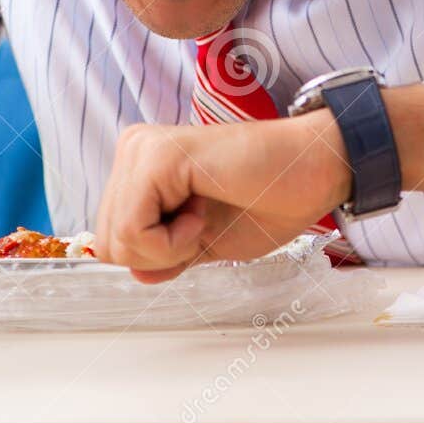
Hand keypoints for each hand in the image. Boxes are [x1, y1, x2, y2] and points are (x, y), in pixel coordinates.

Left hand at [91, 110, 351, 282]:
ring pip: (117, 239)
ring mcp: (142, 149)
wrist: (314, 171)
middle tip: (203, 224)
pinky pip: (134, 229)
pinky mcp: (157, 157)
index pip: (113, 239)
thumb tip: (137, 273)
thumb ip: (166, 256)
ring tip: (205, 215)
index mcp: (142, 166)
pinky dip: (172, 242)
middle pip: (109, 243)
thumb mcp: (206, 242)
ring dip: (168, 247)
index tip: (200, 227)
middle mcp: (134, 150)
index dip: (157, 256)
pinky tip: (203, 211)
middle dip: (158, 255)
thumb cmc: (271, 200)